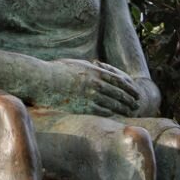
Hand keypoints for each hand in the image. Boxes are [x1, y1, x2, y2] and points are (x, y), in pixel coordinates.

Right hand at [17, 59, 142, 115]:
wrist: (42, 81)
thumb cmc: (56, 71)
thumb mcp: (77, 64)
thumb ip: (90, 67)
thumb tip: (100, 68)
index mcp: (95, 72)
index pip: (119, 81)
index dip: (129, 88)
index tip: (136, 93)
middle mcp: (96, 84)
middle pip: (119, 93)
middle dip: (130, 99)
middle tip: (137, 104)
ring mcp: (90, 96)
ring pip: (113, 104)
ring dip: (124, 108)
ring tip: (130, 112)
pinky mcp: (83, 107)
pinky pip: (102, 112)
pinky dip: (111, 113)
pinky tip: (115, 116)